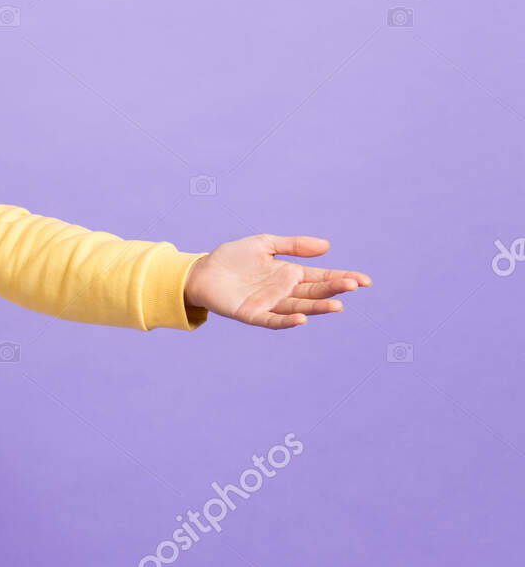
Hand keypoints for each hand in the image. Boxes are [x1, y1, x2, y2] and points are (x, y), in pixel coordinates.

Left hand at [184, 235, 370, 329]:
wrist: (201, 271)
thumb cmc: (232, 258)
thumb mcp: (265, 244)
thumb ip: (294, 245)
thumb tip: (327, 247)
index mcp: (289, 275)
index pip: (321, 278)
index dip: (342, 279)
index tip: (364, 280)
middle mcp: (283, 291)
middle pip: (314, 293)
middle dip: (334, 290)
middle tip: (354, 285)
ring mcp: (269, 304)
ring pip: (298, 308)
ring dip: (317, 308)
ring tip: (337, 305)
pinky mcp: (251, 313)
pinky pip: (272, 320)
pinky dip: (287, 322)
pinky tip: (302, 320)